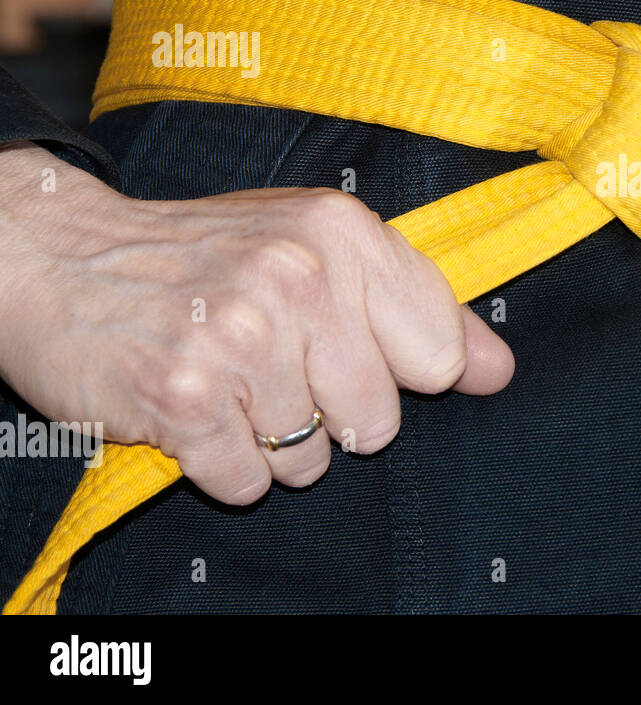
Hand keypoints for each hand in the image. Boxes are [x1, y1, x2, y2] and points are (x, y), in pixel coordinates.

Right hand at [0, 142, 513, 503]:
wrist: (63, 257)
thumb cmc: (207, 256)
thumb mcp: (319, 247)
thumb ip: (417, 306)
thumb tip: (497, 370)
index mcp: (343, 235)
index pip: (437, 356)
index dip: (395, 370)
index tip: (347, 350)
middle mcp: (298, 281)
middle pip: (379, 421)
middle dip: (330, 413)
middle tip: (273, 368)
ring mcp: (239, 341)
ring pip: (312, 460)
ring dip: (271, 441)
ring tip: (229, 383)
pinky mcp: (182, 400)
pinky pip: (248, 485)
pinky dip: (222, 466)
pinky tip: (196, 411)